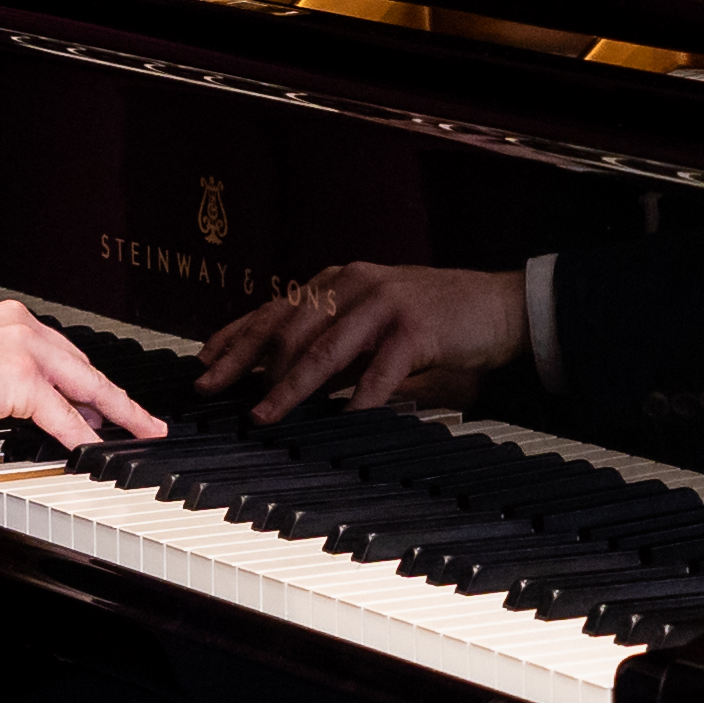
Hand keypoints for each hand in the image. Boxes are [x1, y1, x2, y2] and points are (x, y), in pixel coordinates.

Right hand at [0, 298, 165, 450]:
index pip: (56, 351)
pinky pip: (63, 414)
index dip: (80, 377)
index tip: (96, 394)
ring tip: (140, 430)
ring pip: (86, 385)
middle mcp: (20, 327)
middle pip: (80, 364)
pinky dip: (84, 435)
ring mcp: (25, 351)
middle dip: (111, 394)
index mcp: (5, 320)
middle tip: (134, 416)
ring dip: (118, 412)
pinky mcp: (23, 380)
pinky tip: (99, 449)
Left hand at [200, 259, 527, 418]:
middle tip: (215, 392)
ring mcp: (386, 303)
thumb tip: (281, 377)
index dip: (235, 336)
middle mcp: (355, 284)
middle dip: (246, 363)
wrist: (500, 305)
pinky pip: (379, 371)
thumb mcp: (374, 322)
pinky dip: (358, 400)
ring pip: (325, 349)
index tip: (203, 364)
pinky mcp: (416, 327)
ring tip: (265, 414)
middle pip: (287, 326)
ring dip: (290, 387)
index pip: (274, 308)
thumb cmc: (435, 318)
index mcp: (340, 280)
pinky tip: (342, 421)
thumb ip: (334, 340)